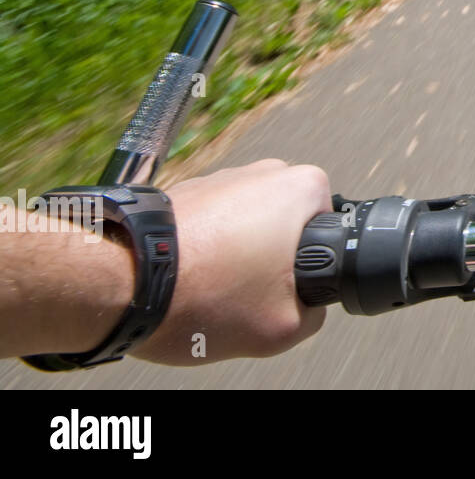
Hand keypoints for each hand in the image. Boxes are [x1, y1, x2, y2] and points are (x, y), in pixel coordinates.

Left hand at [134, 159, 331, 364]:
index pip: (331, 231)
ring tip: (212, 292)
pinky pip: (210, 229)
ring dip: (235, 258)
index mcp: (302, 188)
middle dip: (273, 261)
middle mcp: (264, 171)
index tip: (285, 293)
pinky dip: (203, 254)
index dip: (312, 270)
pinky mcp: (184, 191)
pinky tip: (189, 283)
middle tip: (250, 295)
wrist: (121, 284)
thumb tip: (306, 305)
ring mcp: (220, 177)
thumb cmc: (205, 295)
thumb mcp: (286, 325)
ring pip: (247, 228)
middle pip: (287, 229)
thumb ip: (315, 312)